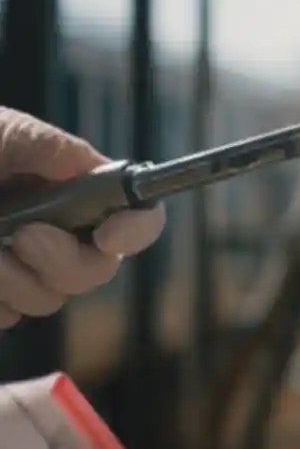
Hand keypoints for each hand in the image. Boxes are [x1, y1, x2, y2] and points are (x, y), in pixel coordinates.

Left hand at [0, 107, 164, 328]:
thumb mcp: (1, 132)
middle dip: (65, 260)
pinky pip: (6, 316)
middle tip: (24, 236)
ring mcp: (20, 268)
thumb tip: (96, 165)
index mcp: (67, 191)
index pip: (134, 217)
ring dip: (14, 280)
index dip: (137, 228)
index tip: (111, 234)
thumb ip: (50, 148)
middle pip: (97, 270)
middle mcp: (53, 232)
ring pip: (48, 299)